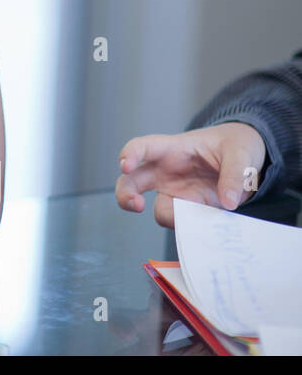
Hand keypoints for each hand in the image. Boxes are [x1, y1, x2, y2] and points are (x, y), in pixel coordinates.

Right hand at [116, 122, 267, 227]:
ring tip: (191, 221)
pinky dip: (193, 229)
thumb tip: (227, 201)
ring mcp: (176, 193)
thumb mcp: (241, 151)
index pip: (142, 147)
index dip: (129, 154)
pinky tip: (204, 229)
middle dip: (126, 195)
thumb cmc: (235, 145)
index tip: (125, 166)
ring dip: (171, 218)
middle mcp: (166, 172)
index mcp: (172, 149)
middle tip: (136, 204)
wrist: (248, 161)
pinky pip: (184, 223)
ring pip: (157, 209)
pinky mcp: (191, 210)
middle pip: (131, 182)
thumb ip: (234, 173)